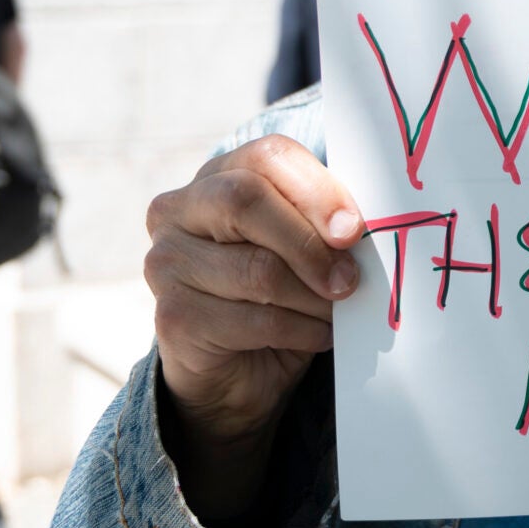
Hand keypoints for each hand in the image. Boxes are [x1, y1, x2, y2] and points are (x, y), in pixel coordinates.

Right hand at [145, 136, 364, 521]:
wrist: (234, 370)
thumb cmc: (278, 295)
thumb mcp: (302, 248)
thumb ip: (323, 224)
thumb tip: (361, 225)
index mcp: (215, 178)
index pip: (266, 156)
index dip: (317, 189)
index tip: (354, 229)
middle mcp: (177, 212)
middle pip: (246, 200)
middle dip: (310, 242)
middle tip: (350, 278)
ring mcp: (167, 263)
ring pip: (257, 269)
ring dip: (313, 297)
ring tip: (337, 311)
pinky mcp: (173, 316)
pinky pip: (255, 320)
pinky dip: (301, 330)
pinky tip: (317, 336)